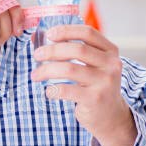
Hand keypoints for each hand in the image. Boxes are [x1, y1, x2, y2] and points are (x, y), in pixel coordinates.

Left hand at [30, 25, 136, 145]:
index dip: (66, 31)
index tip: (49, 34)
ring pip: (70, 69)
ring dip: (47, 70)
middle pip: (77, 50)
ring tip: (35, 75)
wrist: (110, 115)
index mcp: (110, 52)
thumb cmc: (95, 86)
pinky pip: (67, 90)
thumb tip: (38, 39)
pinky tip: (48, 92)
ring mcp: (105, 82)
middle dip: (52, 50)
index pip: (88, 33)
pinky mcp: (95, 99)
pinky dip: (53, 89)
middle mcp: (111, 65)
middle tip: (37, 55)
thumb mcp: (93, 66)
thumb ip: (74, 51)